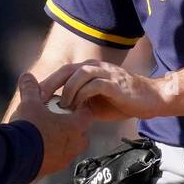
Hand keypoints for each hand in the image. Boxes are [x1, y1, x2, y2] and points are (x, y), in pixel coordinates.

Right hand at [10, 72, 91, 176]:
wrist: (17, 156)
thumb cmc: (29, 128)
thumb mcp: (29, 103)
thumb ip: (30, 88)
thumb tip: (27, 77)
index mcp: (75, 126)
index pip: (87, 114)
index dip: (79, 108)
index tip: (69, 106)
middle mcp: (74, 144)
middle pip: (82, 133)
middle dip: (72, 127)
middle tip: (57, 121)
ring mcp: (65, 159)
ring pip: (70, 148)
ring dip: (62, 142)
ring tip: (46, 136)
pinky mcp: (54, 170)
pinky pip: (57, 160)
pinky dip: (51, 154)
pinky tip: (38, 149)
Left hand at [44, 60, 174, 120]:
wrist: (149, 100)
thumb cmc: (121, 101)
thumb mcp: (96, 103)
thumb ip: (80, 103)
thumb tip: (60, 115)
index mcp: (89, 71)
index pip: (63, 73)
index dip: (47, 84)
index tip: (34, 98)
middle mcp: (95, 68)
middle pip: (67, 70)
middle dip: (51, 84)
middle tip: (39, 100)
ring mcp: (105, 74)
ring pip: (80, 74)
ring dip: (68, 90)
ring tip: (62, 105)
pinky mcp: (115, 84)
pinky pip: (94, 85)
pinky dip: (83, 95)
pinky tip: (79, 107)